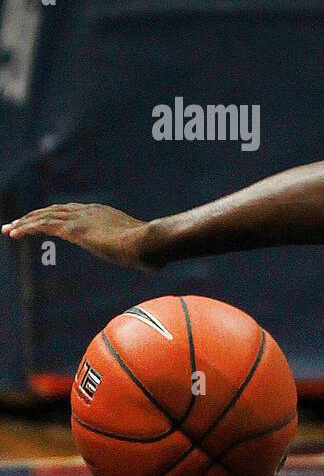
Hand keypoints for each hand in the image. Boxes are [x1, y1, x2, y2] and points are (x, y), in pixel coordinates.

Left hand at [3, 203, 156, 270]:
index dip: (56, 216)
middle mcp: (89, 211)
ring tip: (10, 229)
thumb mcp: (144, 250)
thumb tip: (156, 264)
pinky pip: (43, 225)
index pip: (73, 212)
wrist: (149, 242)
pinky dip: (27, 228)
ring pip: (44, 216)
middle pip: (55, 210)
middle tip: (18, 223)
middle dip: (35, 216)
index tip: (44, 222)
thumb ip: (142, 254)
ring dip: (25, 222)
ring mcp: (81, 219)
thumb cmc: (152, 249)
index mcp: (104, 213)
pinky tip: (15, 233)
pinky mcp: (74, 230)